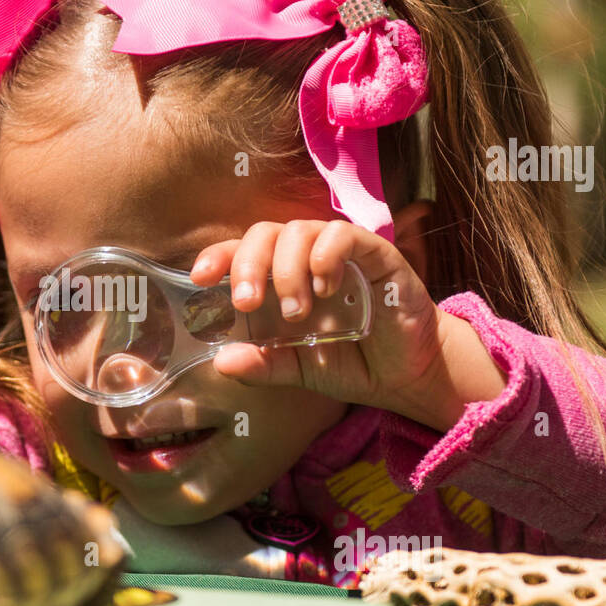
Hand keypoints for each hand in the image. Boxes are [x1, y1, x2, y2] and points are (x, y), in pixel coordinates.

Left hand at [189, 219, 505, 431]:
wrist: (406, 375)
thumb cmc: (350, 361)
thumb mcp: (298, 369)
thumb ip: (263, 364)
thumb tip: (222, 362)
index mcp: (282, 278)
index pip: (242, 251)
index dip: (218, 256)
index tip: (199, 278)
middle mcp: (307, 258)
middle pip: (266, 233)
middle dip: (248, 264)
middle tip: (246, 303)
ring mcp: (341, 253)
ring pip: (300, 230)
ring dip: (288, 269)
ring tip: (296, 312)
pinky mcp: (377, 255)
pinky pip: (345, 234)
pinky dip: (327, 253)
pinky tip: (325, 285)